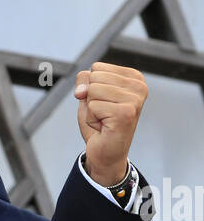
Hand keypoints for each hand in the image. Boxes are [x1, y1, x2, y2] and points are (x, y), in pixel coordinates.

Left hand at [73, 62, 146, 184]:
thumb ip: (84, 81)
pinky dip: (92, 119)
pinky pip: (92, 106)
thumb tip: (81, 91)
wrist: (105, 152)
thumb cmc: (99, 122)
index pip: (96, 68)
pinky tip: (104, 127)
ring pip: (92, 91)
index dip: (91, 87)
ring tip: (104, 120)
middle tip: (103, 114)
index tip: (104, 103)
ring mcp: (134, 100)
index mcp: (134, 77)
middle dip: (91, 98)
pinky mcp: (126, 113)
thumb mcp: (89, 95)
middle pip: (94, 77)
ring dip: (91, 109)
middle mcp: (139, 86)